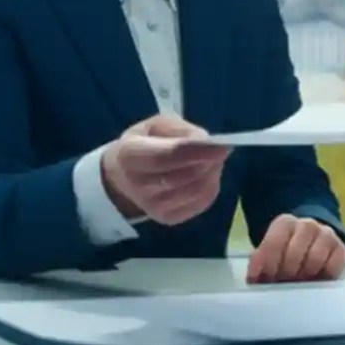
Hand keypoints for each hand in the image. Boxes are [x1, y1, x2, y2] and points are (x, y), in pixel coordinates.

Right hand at [100, 115, 230, 225]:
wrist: (122, 176)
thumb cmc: (142, 143)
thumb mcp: (156, 125)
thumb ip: (181, 130)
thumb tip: (206, 142)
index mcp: (130, 155)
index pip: (168, 156)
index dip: (198, 151)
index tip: (223, 145)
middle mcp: (139, 186)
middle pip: (186, 175)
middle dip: (210, 161)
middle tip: (220, 149)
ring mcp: (153, 207)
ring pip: (197, 190)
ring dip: (212, 173)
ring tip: (212, 160)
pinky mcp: (167, 219)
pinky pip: (202, 202)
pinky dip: (211, 185)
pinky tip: (205, 174)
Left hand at [246, 214, 344, 283]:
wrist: (313, 243)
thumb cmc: (286, 252)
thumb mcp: (270, 253)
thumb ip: (260, 262)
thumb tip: (254, 279)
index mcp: (285, 223)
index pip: (274, 243)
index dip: (267, 265)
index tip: (263, 280)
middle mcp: (307, 225)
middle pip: (294, 253)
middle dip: (285, 273)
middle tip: (282, 284)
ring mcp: (326, 234)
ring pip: (314, 259)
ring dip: (304, 276)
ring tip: (298, 284)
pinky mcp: (341, 248)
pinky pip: (333, 267)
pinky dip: (323, 277)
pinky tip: (315, 281)